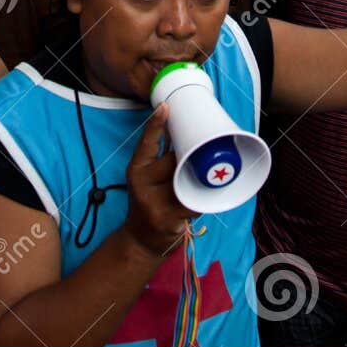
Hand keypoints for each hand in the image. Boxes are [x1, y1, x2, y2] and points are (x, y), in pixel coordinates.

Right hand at [121, 105, 193, 260]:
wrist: (141, 239)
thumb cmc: (150, 200)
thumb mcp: (146, 177)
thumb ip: (160, 156)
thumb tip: (181, 128)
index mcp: (137, 169)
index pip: (146, 143)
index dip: (156, 125)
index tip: (165, 107)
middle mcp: (143, 184)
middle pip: (174, 160)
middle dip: (191, 155)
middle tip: (206, 146)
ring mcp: (155, 203)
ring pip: (188, 181)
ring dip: (201, 178)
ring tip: (210, 173)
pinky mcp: (170, 220)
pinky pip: (194, 202)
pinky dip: (204, 198)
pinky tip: (207, 195)